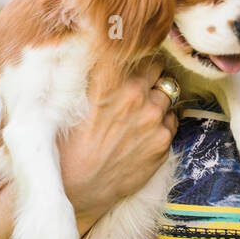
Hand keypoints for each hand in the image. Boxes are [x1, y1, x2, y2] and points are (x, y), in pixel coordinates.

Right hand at [59, 56, 179, 225]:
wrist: (75, 189)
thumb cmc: (66, 143)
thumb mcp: (73, 99)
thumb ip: (99, 72)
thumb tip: (111, 48)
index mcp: (111, 80)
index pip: (141, 50)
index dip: (139, 54)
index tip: (136, 59)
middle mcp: (136, 95)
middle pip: (161, 69)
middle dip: (152, 74)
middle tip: (140, 85)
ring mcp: (154, 119)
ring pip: (170, 94)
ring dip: (159, 98)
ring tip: (140, 112)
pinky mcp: (164, 142)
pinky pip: (173, 119)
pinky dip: (163, 121)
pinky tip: (144, 131)